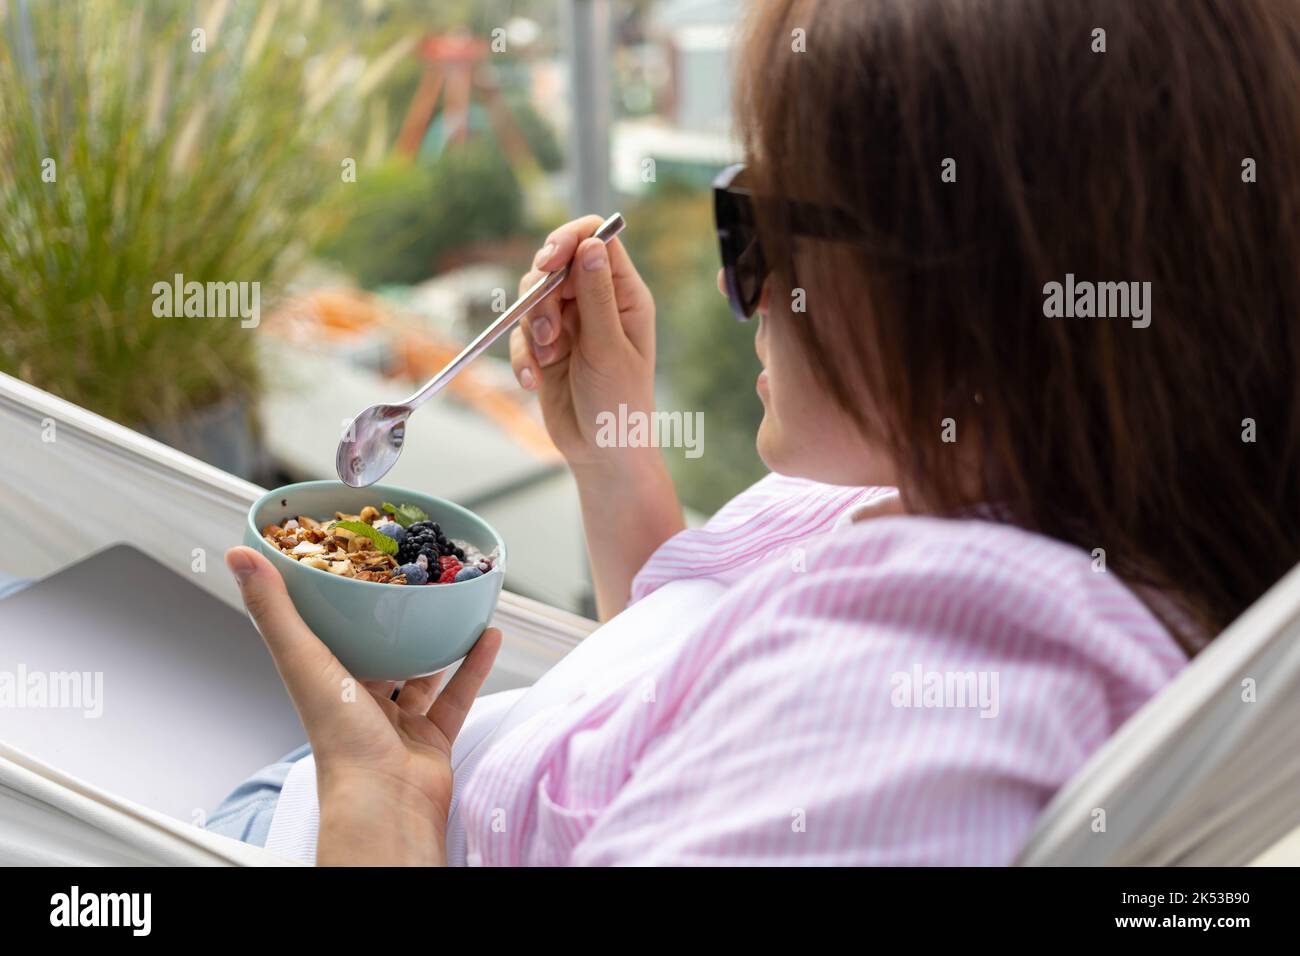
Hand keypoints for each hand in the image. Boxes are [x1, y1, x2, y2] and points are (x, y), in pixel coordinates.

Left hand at [224, 545, 500, 865]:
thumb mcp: (303, 660)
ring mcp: (397, 722)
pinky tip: (488, 636)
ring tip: (455, 603)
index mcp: (323, 682)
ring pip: (422, 672)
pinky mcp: (433, 737)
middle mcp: (358, 701)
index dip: (337, 600)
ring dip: (438, 640)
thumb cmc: (340, 742)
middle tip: (412, 580)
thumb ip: (274, 609)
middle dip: (394, 619)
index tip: (352, 561)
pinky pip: (457, 694)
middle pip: (378, 651)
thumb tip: (238, 556)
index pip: (325, 632)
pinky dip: (473, 665)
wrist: (387, 801)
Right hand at [510, 214, 656, 472]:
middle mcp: (596, 302)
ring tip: (547, 358)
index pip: (595, 240)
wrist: (601, 453)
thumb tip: (591, 244)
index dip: (567, 240)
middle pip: (554, 265)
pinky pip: (521, 333)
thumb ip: (595, 296)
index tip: (547, 263)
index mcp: (624, 295)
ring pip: (532, 297)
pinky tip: (533, 381)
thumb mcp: (608, 348)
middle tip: (546, 331)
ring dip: (531, 327)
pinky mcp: (546, 347)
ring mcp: (570, 323)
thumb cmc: (620, 404)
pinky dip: (522, 355)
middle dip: (541, 296)